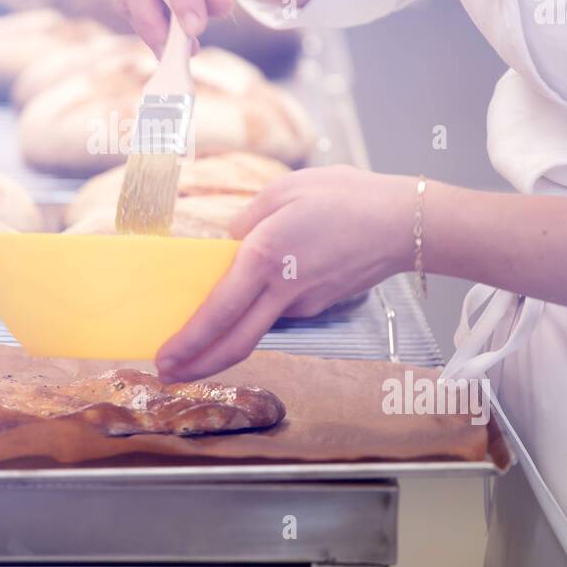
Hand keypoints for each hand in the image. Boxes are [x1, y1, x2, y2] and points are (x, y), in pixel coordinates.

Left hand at [156, 166, 417, 382]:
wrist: (403, 223)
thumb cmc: (343, 197)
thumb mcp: (283, 192)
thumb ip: (246, 222)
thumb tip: (228, 247)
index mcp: (264, 258)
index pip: (218, 312)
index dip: (189, 342)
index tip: (164, 359)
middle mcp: (283, 291)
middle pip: (235, 343)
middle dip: (198, 364)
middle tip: (168, 374)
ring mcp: (304, 304)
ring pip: (256, 326)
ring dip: (226, 336)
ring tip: (198, 335)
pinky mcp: (319, 305)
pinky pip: (278, 310)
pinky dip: (258, 310)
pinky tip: (256, 293)